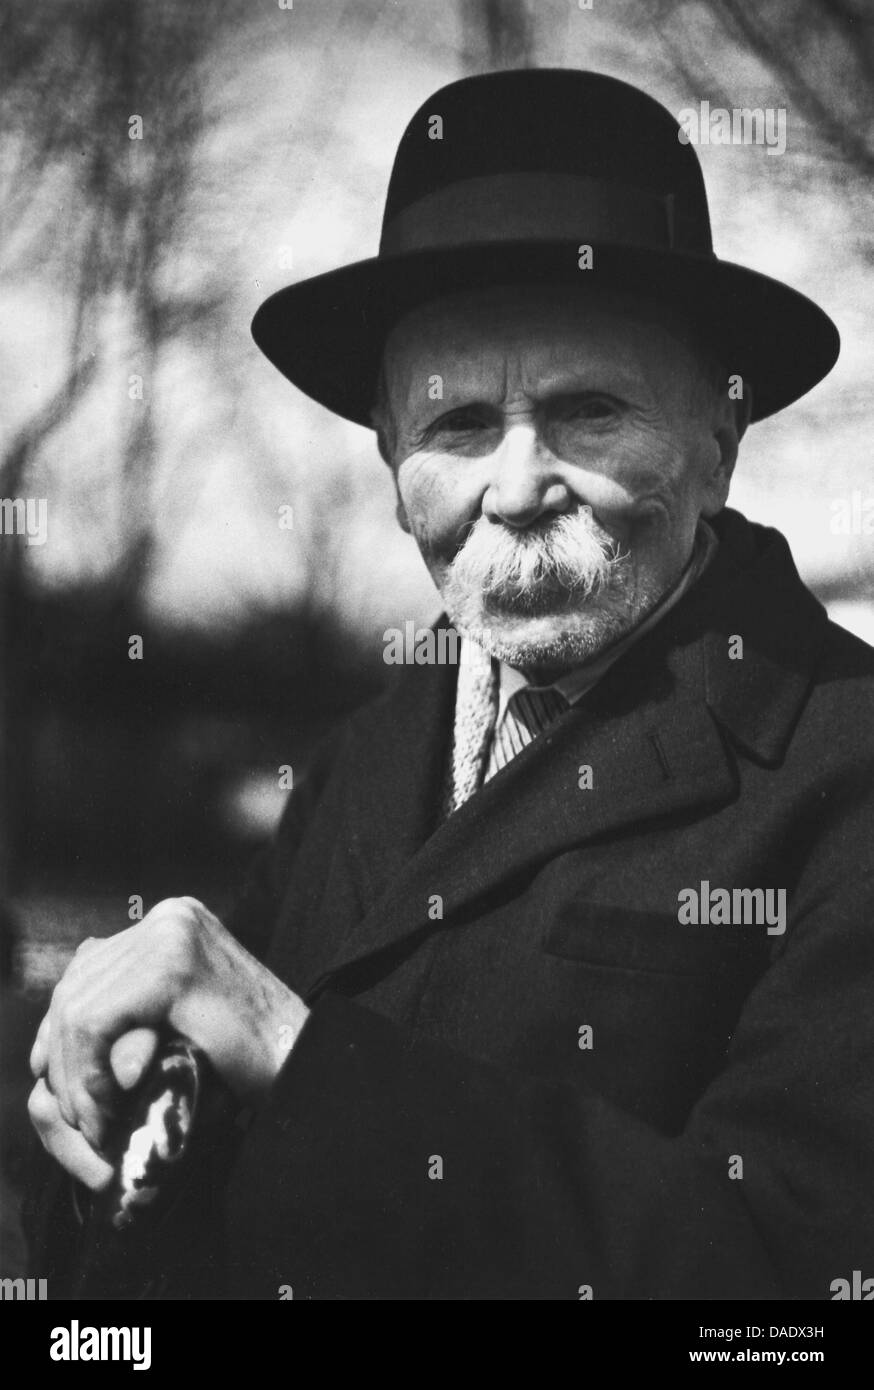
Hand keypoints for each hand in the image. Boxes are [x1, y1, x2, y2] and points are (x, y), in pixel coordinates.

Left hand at [28, 897, 308, 1188]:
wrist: (308, 1067)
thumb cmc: (253, 1056)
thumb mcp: (183, 1017)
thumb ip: (132, 1002)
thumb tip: (61, 1017)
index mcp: (175, 920)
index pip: (89, 966)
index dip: (62, 1027)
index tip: (53, 1076)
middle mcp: (171, 916)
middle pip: (77, 983)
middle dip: (64, 1056)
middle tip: (78, 1112)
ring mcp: (171, 934)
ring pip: (77, 1006)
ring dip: (74, 1075)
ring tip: (93, 1121)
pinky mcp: (172, 967)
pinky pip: (95, 1021)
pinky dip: (89, 1074)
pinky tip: (106, 1109)